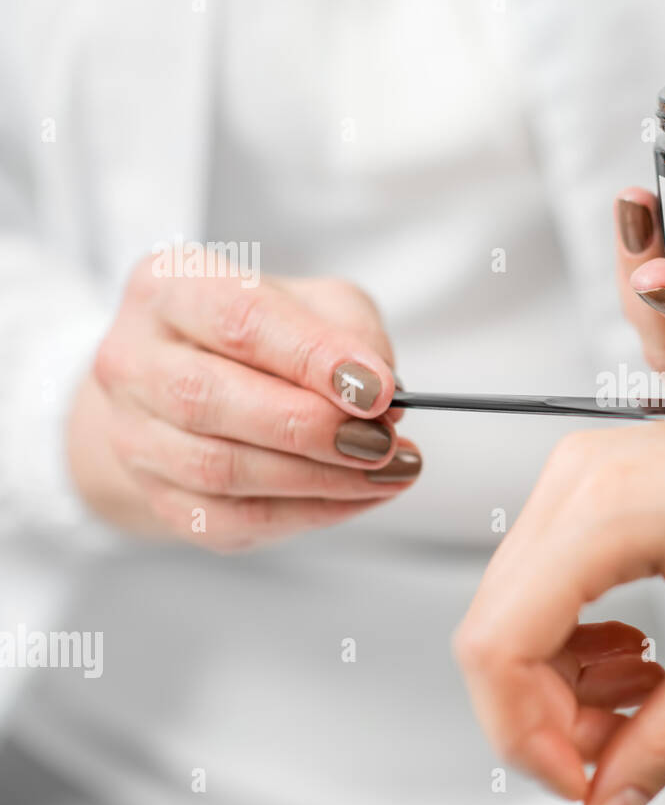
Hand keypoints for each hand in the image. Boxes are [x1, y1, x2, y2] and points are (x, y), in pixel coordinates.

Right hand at [68, 252, 420, 550]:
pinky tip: (364, 495)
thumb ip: (352, 333)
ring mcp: (133, 435)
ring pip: (220, 469)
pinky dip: (310, 513)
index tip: (380, 391)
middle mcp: (134, 359)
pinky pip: (233, 519)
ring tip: (391, 470)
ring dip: (319, 478)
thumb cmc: (267, 333)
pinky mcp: (157, 496)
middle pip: (210, 399)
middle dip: (311, 427)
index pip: (238, 320)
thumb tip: (383, 400)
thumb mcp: (316, 302)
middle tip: (383, 440)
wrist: (193, 385)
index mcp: (170, 286)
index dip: (312, 358)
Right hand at [454, 357, 664, 804]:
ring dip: (562, 682)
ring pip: (514, 610)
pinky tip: (637, 657)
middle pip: (496, 631)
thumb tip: (611, 800)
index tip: (579, 781)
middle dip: (545, 716)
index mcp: (613, 505)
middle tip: (616, 755)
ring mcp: (584, 472)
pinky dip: (576, 640)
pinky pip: (545, 581)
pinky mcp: (597, 482)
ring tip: (647, 697)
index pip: (499, 646)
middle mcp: (581, 477)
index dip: (524, 736)